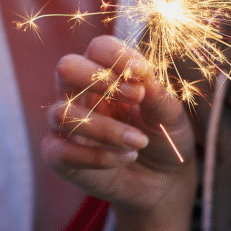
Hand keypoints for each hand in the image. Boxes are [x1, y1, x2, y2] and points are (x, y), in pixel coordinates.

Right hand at [42, 35, 195, 223]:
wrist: (164, 182)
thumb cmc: (163, 137)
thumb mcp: (170, 116)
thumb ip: (158, 95)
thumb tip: (142, 75)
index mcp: (106, 73)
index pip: (99, 48)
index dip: (118, 56)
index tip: (144, 75)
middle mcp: (81, 93)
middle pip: (66, 67)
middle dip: (98, 79)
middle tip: (136, 97)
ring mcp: (66, 124)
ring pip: (63, 113)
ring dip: (105, 128)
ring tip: (139, 142)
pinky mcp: (59, 156)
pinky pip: (60, 150)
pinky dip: (97, 156)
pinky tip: (125, 158)